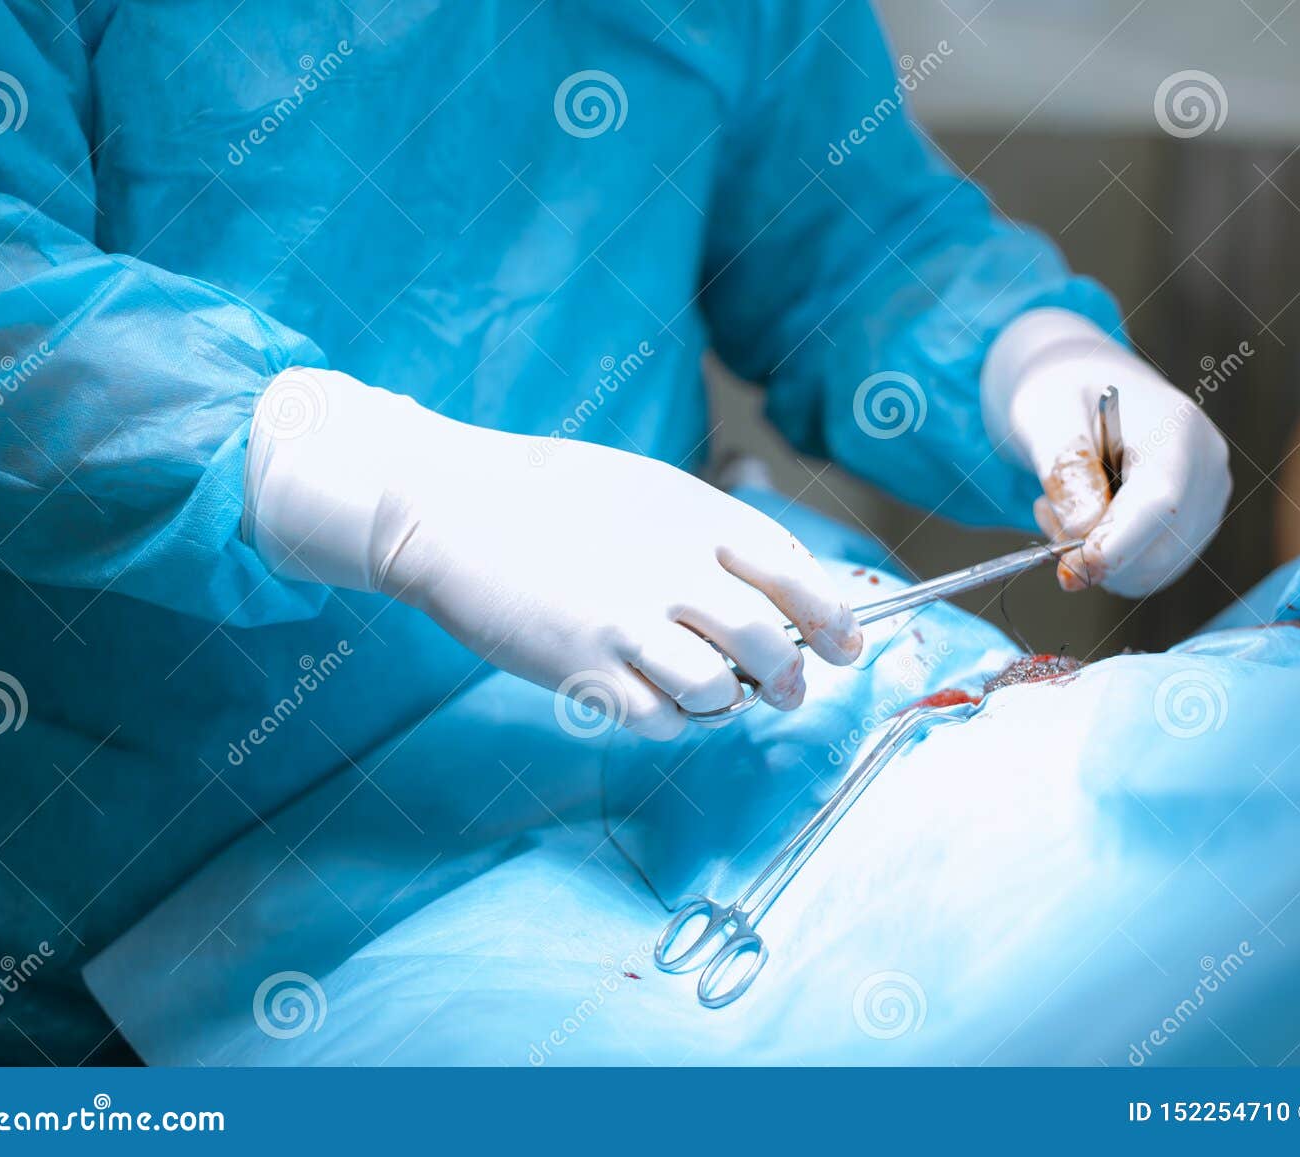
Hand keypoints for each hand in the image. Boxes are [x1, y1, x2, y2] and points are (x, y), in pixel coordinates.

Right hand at [243, 369, 861, 738]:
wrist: (452, 509)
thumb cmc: (552, 495)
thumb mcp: (650, 487)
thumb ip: (714, 531)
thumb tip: (783, 585)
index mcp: (697, 517)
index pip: (797, 576)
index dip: (834, 619)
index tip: (847, 647)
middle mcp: (674, 570)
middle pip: (770, 644)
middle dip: (789, 678)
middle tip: (784, 688)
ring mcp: (629, 622)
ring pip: (721, 692)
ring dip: (726, 702)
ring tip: (705, 691)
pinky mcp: (586, 668)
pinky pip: (659, 720)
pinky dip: (670, 721)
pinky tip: (650, 698)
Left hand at [982, 310, 1230, 596]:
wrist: (1092, 386)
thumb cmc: (1066, 394)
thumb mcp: (1047, 415)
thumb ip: (1066, 468)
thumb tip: (1085, 528)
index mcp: (1176, 430)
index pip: (1159, 504)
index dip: (1115, 546)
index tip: (1069, 572)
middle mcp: (1207, 468)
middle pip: (1160, 551)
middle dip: (1095, 555)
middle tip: (1047, 513)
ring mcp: (1210, 499)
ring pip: (1154, 570)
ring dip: (1098, 559)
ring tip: (1065, 506)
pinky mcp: (1198, 523)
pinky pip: (1153, 570)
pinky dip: (1114, 560)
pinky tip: (1091, 518)